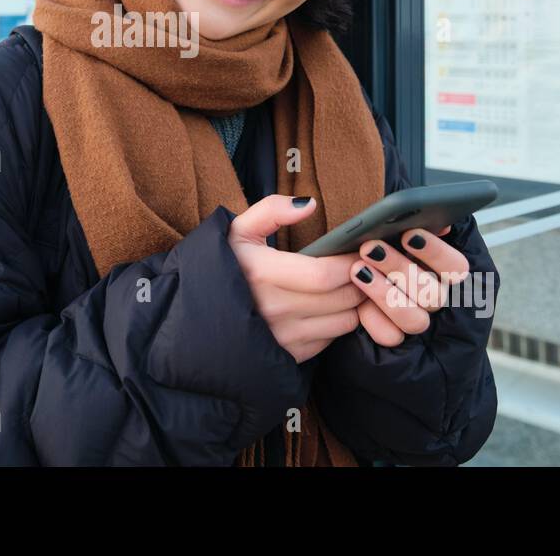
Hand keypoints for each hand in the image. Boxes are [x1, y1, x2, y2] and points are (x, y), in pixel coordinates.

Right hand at [227, 195, 366, 363]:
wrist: (198, 317)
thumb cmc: (224, 267)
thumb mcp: (237, 231)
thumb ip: (272, 210)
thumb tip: (309, 204)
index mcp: (261, 273)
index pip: (324, 274)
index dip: (349, 262)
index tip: (357, 251)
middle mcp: (273, 309)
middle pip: (341, 298)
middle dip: (358, 280)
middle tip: (361, 266)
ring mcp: (282, 336)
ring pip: (344, 321)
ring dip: (353, 303)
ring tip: (347, 285)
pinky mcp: (290, 355)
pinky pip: (331, 339)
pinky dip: (337, 322)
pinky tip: (329, 307)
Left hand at [349, 224, 468, 346]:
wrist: (349, 286)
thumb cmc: (379, 249)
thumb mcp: (395, 236)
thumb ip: (419, 228)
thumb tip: (440, 224)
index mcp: (446, 273)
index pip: (457, 268)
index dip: (435, 252)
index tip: (408, 235)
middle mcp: (436, 299)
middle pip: (433, 293)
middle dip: (398, 268)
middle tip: (370, 248)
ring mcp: (417, 320)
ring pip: (414, 320)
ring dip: (385, 293)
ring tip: (358, 270)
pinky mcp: (395, 338)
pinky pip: (390, 337)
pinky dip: (374, 320)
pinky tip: (359, 304)